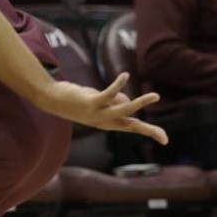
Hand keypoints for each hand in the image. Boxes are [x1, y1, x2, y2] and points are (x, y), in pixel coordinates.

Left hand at [33, 73, 167, 143]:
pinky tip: (125, 76)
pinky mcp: (90, 102)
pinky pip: (109, 94)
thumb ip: (113, 103)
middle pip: (131, 125)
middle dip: (148, 130)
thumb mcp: (97, 103)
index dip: (149, 132)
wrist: (51, 99)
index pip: (131, 128)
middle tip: (164, 137)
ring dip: (140, 103)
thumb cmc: (76, 100)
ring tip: (156, 96)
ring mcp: (97, 113)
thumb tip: (126, 100)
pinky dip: (118, 84)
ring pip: (124, 110)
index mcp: (106, 123)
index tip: (165, 140)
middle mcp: (103, 122)